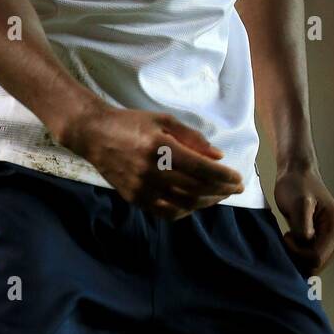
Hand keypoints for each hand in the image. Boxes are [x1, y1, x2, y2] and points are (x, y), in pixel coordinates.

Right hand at [59, 101, 243, 219]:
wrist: (95, 134)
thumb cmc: (132, 123)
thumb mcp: (164, 121)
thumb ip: (192, 138)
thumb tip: (218, 157)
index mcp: (161, 148)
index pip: (201, 169)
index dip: (223, 177)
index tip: (238, 179)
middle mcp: (152, 171)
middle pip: (196, 189)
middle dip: (220, 191)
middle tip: (235, 188)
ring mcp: (142, 188)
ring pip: (183, 204)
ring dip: (207, 202)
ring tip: (219, 195)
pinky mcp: (134, 199)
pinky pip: (166, 212)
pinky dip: (186, 211)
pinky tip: (196, 203)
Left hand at [273, 167, 333, 273]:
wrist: (298, 174)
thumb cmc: (297, 186)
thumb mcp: (297, 205)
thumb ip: (303, 229)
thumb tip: (306, 245)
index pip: (316, 258)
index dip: (297, 252)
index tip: (286, 235)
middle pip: (317, 265)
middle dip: (298, 256)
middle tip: (288, 236)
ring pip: (315, 264)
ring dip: (299, 255)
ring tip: (291, 235)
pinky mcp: (328, 242)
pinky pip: (313, 258)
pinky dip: (301, 253)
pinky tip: (294, 239)